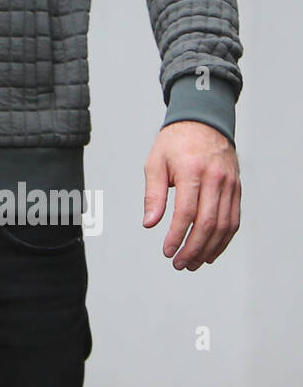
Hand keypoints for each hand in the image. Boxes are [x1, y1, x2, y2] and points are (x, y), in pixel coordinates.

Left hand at [143, 121, 240, 269]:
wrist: (203, 122)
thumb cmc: (175, 143)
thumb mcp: (155, 163)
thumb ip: (153, 195)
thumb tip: (150, 223)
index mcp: (192, 171)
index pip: (186, 212)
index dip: (177, 235)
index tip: (167, 251)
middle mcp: (215, 179)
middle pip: (208, 223)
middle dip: (193, 248)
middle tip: (179, 264)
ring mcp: (230, 184)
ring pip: (224, 225)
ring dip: (209, 249)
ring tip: (193, 263)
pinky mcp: (237, 189)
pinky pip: (234, 219)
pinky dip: (224, 239)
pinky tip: (210, 251)